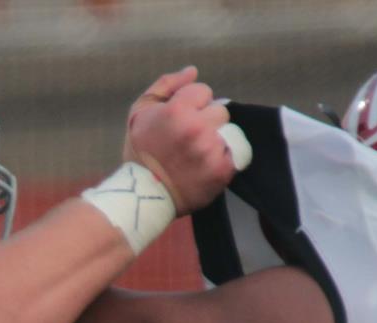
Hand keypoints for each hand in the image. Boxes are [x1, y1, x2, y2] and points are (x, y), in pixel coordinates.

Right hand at [123, 67, 238, 212]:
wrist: (142, 196)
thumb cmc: (140, 152)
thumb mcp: (140, 112)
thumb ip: (166, 85)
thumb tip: (193, 71)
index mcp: (177, 110)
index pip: (204, 91)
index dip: (191, 105)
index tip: (179, 121)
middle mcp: (196, 128)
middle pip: (220, 111)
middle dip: (207, 121)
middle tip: (188, 139)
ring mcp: (211, 150)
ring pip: (228, 131)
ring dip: (216, 139)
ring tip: (197, 154)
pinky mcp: (222, 170)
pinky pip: (237, 153)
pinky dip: (225, 158)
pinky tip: (206, 165)